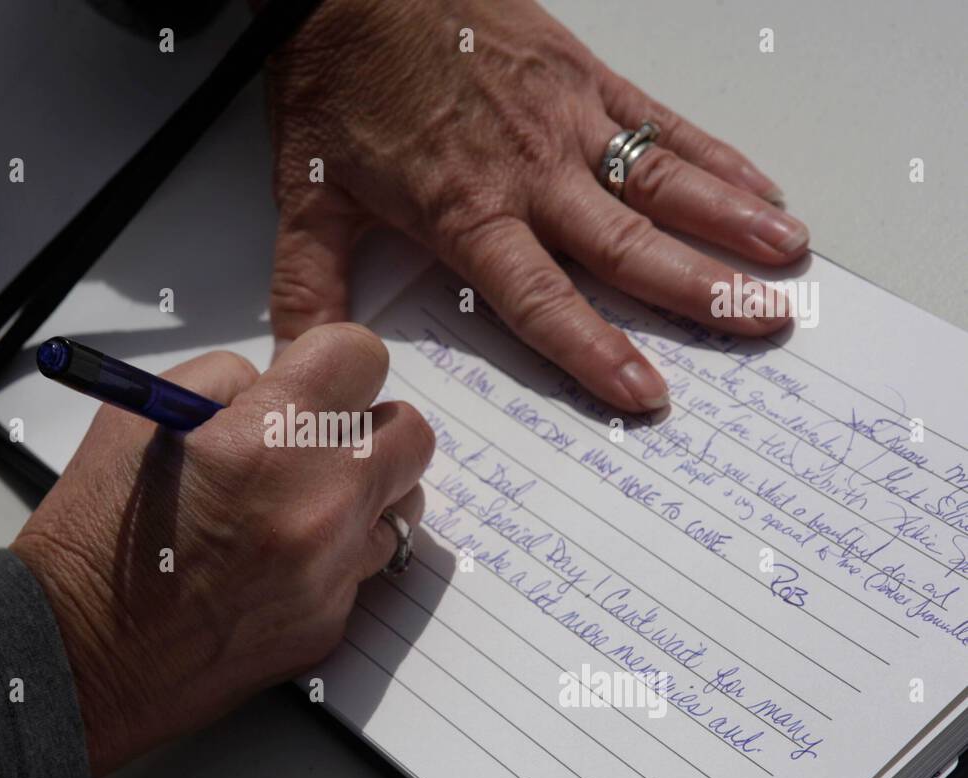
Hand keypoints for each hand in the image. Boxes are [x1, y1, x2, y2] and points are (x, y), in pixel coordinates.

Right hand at [10, 325, 432, 776]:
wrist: (75, 656)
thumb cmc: (95, 538)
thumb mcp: (142, 418)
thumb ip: (226, 383)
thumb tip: (277, 385)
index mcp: (270, 440)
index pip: (363, 358)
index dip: (333, 362)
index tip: (311, 379)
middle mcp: (319, 506)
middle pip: (412, 434)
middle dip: (369, 425)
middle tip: (316, 439)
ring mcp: (331, 572)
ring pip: (401, 507)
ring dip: (362, 494)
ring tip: (294, 504)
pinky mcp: (330, 623)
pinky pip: (364, 568)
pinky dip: (334, 554)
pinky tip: (274, 561)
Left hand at [265, 0, 809, 411]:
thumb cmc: (338, 84)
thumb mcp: (310, 195)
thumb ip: (311, 286)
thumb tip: (301, 361)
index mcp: (467, 213)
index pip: (541, 298)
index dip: (594, 349)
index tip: (645, 392)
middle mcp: (529, 172)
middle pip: (625, 245)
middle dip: (698, 290)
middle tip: (763, 325)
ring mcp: (565, 120)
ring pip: (662, 180)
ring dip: (729, 222)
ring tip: (787, 260)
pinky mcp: (583, 74)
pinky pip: (659, 120)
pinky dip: (714, 154)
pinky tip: (760, 182)